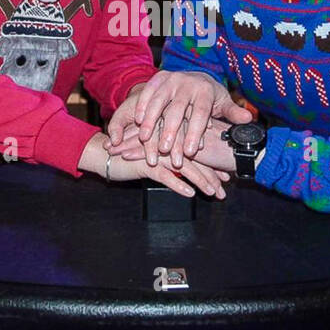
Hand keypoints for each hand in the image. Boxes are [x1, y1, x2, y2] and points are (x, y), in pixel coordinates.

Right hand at [80, 133, 227, 198]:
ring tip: (212, 193)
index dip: (212, 164)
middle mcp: (167, 140)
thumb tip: (196, 171)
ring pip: (184, 166)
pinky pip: (165, 175)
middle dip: (211, 176)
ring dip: (200, 181)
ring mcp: (157, 151)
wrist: (104, 154)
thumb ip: (174, 157)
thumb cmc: (131, 154)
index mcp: (172, 136)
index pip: (198, 150)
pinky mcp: (145, 163)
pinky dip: (178, 184)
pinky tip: (189, 194)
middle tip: (223, 191)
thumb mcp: (155, 154)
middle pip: (196, 159)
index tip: (225, 178)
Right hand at [107, 71, 252, 167]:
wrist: (196, 76)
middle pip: (177, 109)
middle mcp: (188, 83)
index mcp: (206, 91)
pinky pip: (148, 92)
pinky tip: (137, 121)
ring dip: (150, 120)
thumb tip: (248, 119)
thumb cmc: (210, 97)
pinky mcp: (158, 78)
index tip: (189, 151)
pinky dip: (142, 106)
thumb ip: (233, 113)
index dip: (195, 133)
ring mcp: (172, 79)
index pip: (201, 114)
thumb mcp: (223, 104)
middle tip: (164, 150)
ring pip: (159, 101)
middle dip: (170, 131)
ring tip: (145, 139)